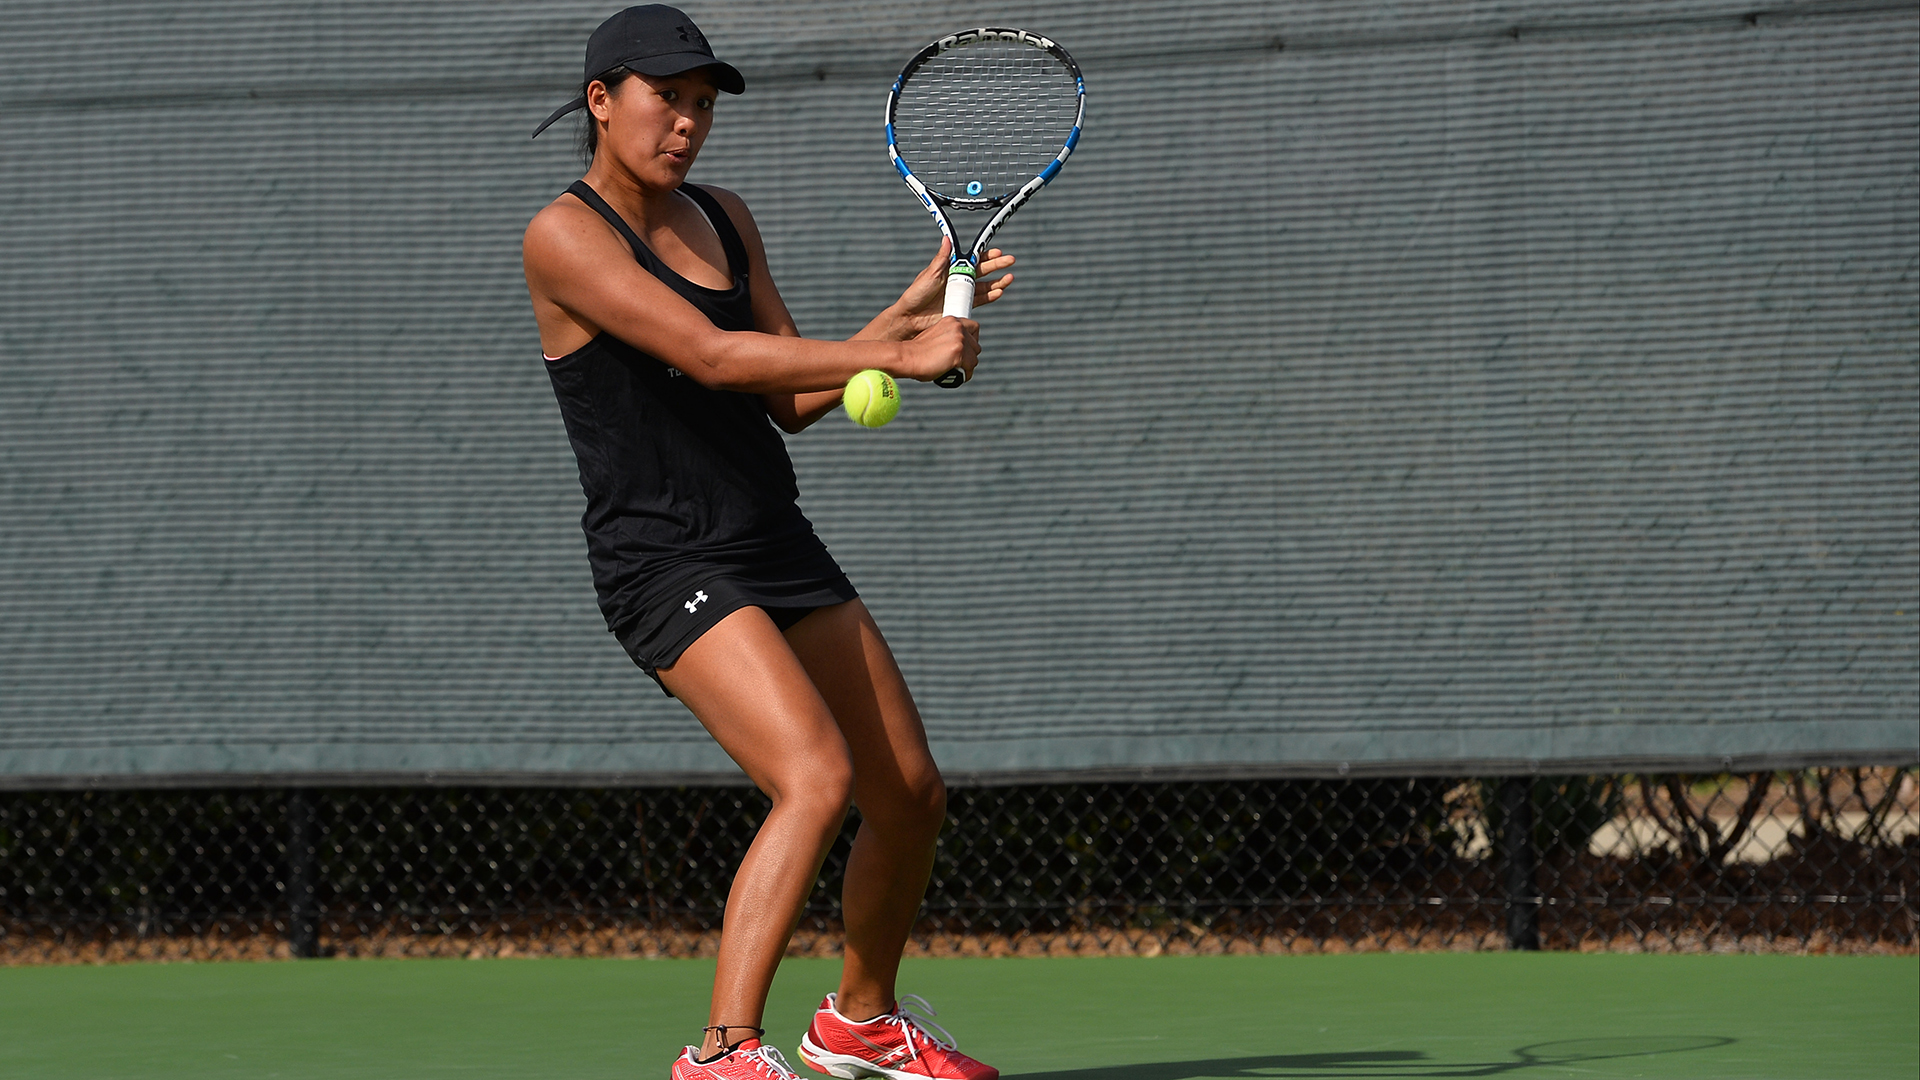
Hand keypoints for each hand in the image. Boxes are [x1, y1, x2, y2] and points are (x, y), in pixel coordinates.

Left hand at [886, 238, 1014, 339]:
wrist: (911, 318)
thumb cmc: (916, 294)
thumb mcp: (930, 274)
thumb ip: (942, 258)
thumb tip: (947, 239)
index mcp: (951, 268)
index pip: (972, 259)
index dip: (986, 255)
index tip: (998, 252)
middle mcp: (958, 279)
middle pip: (983, 270)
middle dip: (998, 266)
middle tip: (1011, 261)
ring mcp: (962, 293)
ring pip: (985, 286)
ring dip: (998, 282)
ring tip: (1009, 278)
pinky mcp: (963, 306)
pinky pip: (980, 300)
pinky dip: (990, 296)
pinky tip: (999, 292)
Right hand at [897, 315, 978, 382]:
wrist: (907, 357)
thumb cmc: (918, 352)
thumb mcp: (935, 336)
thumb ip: (950, 337)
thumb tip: (963, 349)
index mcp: (951, 320)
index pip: (974, 328)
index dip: (971, 341)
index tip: (965, 350)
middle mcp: (957, 327)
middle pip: (976, 346)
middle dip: (969, 356)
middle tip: (958, 364)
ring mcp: (959, 339)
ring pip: (974, 358)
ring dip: (966, 366)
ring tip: (954, 370)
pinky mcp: (959, 352)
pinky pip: (970, 368)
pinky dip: (964, 374)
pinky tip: (954, 375)